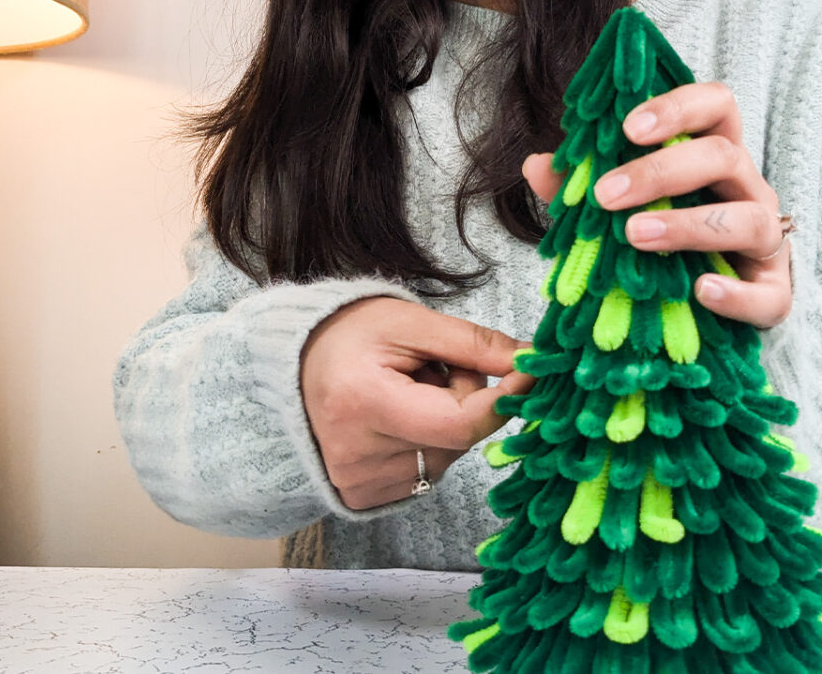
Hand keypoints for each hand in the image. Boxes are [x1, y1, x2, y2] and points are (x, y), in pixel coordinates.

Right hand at [300, 297, 534, 510]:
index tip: (527, 372)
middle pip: (457, 440)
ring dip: (446, 425)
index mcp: (365, 403)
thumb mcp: (411, 323)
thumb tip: (530, 364)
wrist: (291, 367)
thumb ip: (473, 345)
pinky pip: (427, 475)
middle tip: (434, 369)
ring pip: (447, 458)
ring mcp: (358, 484)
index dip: (502, 400)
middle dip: (466, 401)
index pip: (460, 422)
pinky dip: (427, 446)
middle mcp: (357, 456)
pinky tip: (398, 421)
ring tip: (407, 394)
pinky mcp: (362, 499)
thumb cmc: (350, 336)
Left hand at [522, 81, 792, 328]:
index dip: (677, 108)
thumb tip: (537, 164)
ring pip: (748, 220)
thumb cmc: (663, 248)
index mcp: (713, 159)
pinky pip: (765, 296)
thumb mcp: (620, 213)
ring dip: (689, 225)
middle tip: (607, 195)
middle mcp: (747, 191)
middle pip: (725, 156)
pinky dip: (733, 295)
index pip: (716, 107)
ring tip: (636, 236)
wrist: (702, 312)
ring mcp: (765, 243)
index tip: (627, 128)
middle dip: (662, 171)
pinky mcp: (773, 295)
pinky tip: (699, 291)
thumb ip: (581, 190)